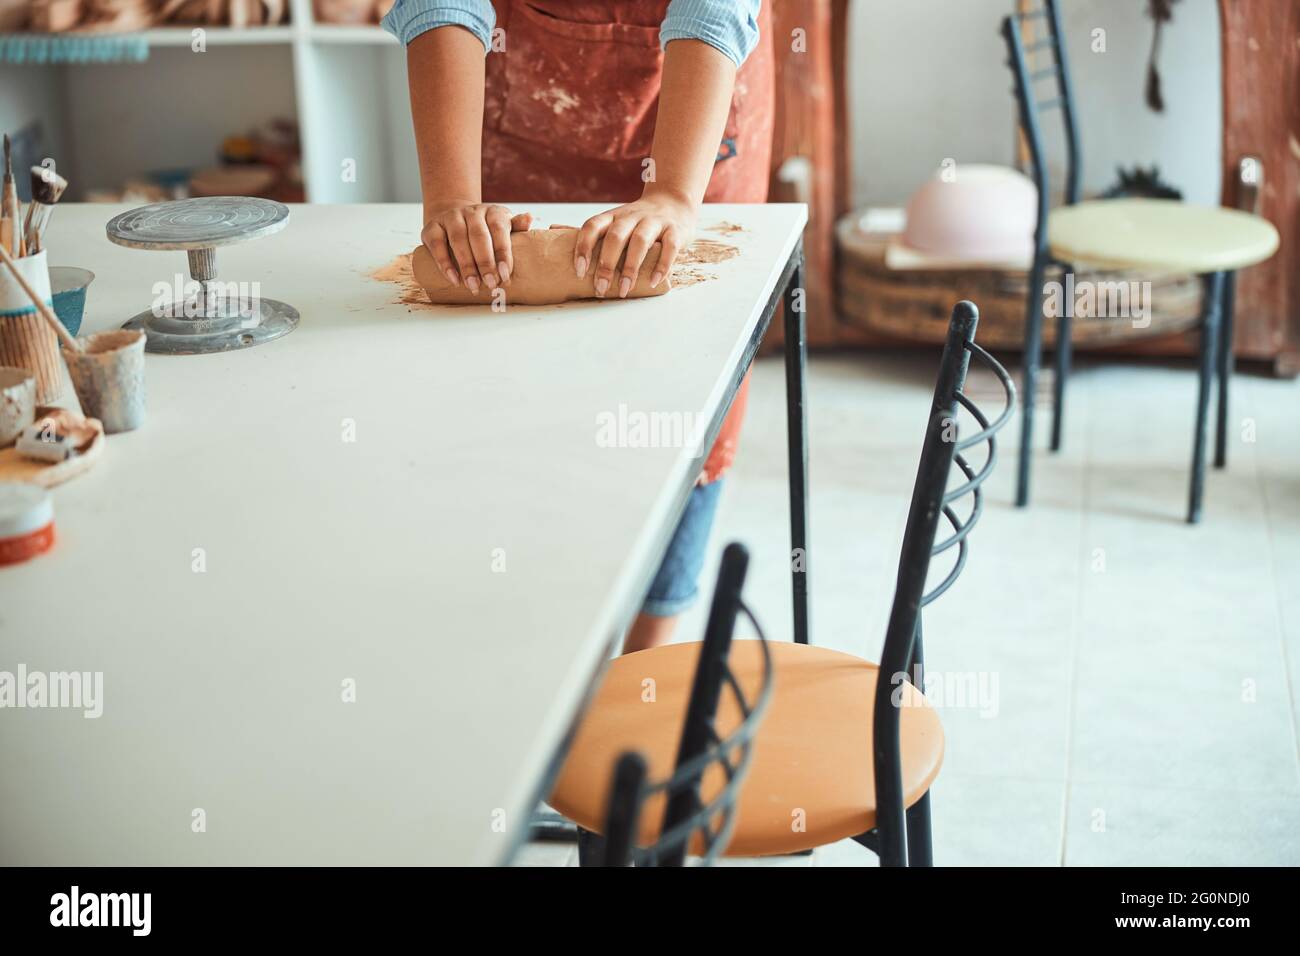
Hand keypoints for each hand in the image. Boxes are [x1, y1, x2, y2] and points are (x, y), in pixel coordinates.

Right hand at [422, 202, 532, 293]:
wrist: (454, 218)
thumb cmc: (486, 230)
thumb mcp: (503, 227)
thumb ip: (517, 226)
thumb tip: (529, 219)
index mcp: (492, 212)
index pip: (499, 229)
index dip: (502, 252)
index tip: (505, 275)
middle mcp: (471, 212)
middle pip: (479, 236)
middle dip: (485, 262)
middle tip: (490, 284)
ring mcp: (450, 217)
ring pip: (458, 239)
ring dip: (466, 265)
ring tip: (473, 285)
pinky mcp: (432, 227)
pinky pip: (436, 244)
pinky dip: (444, 262)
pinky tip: (453, 279)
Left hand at [573, 189, 694, 297]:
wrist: (674, 202)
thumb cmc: (639, 222)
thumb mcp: (618, 222)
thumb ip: (599, 236)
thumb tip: (565, 249)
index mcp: (614, 216)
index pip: (592, 226)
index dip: (583, 247)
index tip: (580, 271)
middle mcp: (632, 216)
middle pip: (615, 237)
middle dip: (606, 265)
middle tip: (601, 289)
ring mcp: (654, 221)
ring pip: (640, 241)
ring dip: (630, 268)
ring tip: (624, 290)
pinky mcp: (675, 230)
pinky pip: (669, 248)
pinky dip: (661, 266)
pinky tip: (652, 282)